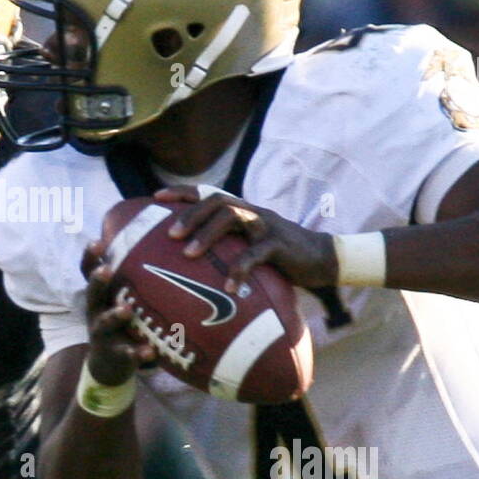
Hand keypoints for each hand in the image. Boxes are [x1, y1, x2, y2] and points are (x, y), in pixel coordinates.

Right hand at [83, 240, 155, 385]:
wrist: (108, 365)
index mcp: (99, 296)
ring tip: (126, 310)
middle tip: (106, 270)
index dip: (90, 257)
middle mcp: (96, 312)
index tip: (97, 242)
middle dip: (98, 282)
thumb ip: (131, 279)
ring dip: (114, 316)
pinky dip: (138, 353)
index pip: (88, 272)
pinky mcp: (117, 355)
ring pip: (105, 323)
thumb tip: (159, 242)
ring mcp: (104, 335)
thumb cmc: (119, 321)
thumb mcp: (118, 299)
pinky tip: (150, 351)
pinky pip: (128, 354)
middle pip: (92, 294)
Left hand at [155, 185, 337, 290]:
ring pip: (232, 217)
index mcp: (241, 211)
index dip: (182, 192)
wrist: (322, 259)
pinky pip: (255, 254)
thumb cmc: (279, 257)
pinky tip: (229, 287)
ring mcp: (265, 225)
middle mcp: (251, 212)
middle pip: (216, 201)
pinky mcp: (279, 243)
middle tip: (169, 234)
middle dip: (190, 215)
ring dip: (207, 234)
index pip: (207, 193)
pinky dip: (239, 269)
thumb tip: (191, 265)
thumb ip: (227, 247)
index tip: (155, 197)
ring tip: (188, 254)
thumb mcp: (250, 246)